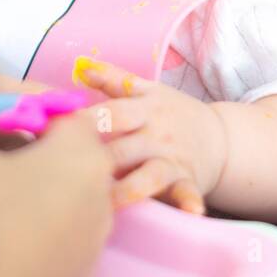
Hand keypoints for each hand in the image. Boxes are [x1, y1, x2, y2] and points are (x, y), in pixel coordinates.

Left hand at [76, 58, 227, 215]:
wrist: (220, 138)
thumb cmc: (174, 115)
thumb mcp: (149, 92)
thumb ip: (115, 80)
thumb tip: (82, 67)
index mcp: (143, 109)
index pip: (111, 113)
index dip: (84, 122)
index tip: (56, 132)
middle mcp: (156, 134)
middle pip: (123, 147)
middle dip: (99, 160)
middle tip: (70, 172)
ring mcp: (172, 159)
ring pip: (150, 174)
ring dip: (131, 187)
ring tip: (110, 201)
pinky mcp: (188, 181)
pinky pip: (188, 192)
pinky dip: (190, 200)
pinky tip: (189, 209)